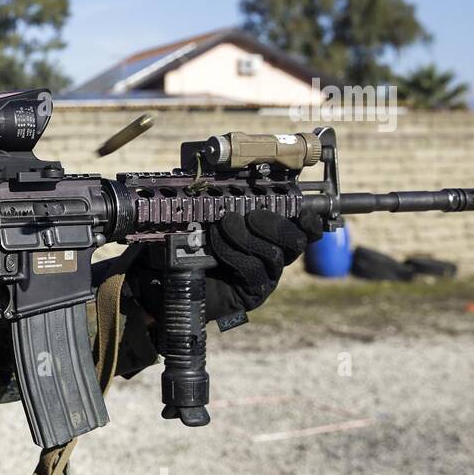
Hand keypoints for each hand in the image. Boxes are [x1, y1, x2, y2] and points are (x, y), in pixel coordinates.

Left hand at [130, 210, 322, 321]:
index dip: (308, 219)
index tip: (300, 209)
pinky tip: (216, 246)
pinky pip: (253, 272)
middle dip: (275, 224)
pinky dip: (235, 254)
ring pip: (274, 256)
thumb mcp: (207, 219)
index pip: (304, 229)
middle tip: (251, 215)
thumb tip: (237, 179)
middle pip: (295, 241)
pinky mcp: (250, 295)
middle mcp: (272, 258)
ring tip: (224, 226)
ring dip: (247, 236)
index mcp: (269, 237)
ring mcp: (263, 279)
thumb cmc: (188, 245)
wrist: (165, 280)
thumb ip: (228, 205)